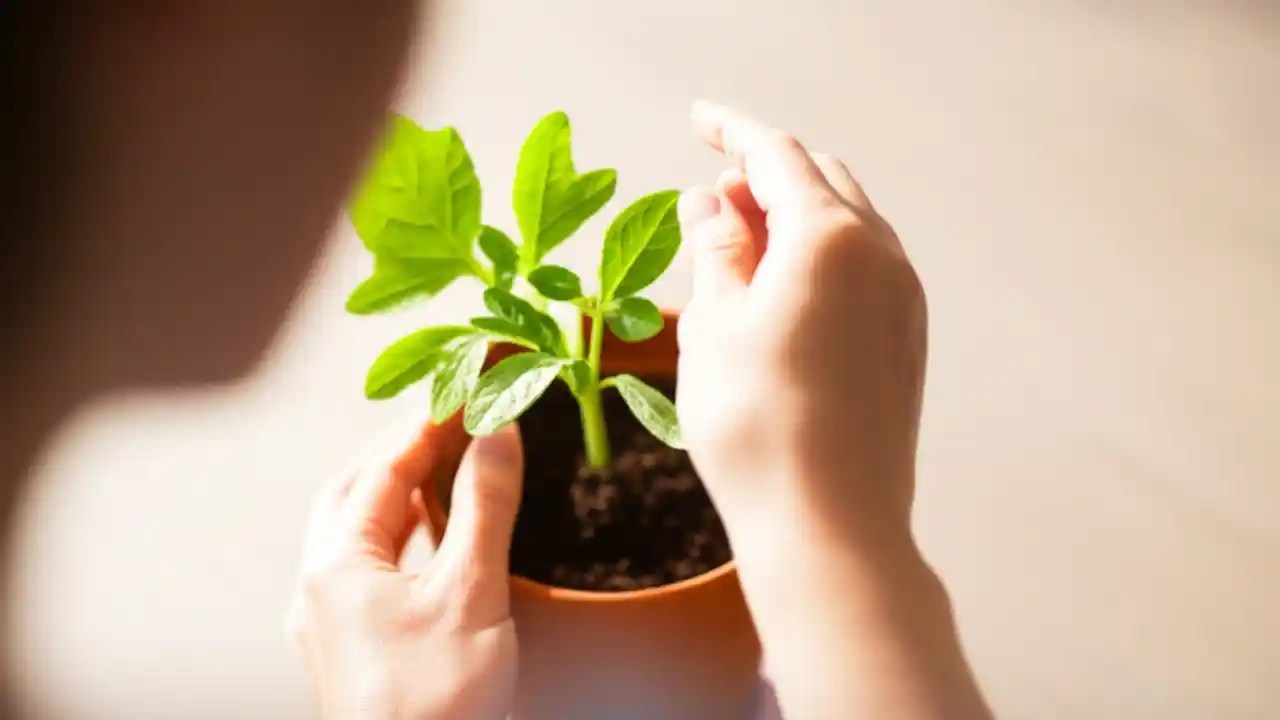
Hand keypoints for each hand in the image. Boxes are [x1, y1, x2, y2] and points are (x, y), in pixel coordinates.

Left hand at [285, 416, 522, 719]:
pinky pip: (374, 571)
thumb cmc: (435, 705)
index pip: (383, 468)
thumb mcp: (471, 592)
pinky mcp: (355, 648)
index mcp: (335, 565)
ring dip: (403, 494)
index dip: (428, 423)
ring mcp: (332, 621)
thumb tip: (496, 432)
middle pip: (357, 494)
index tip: (469, 390)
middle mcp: (321, 588)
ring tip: (448, 466)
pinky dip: (407, 538)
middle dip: (404, 452)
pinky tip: (438, 539)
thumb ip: (484, 506)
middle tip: (453, 419)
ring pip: (362, 534)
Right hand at [676, 101, 926, 543]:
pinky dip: (820, 257)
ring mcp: (904, 299)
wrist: (830, 525)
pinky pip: (865, 268)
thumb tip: (713, 200)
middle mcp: (882, 255)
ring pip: (849, 224)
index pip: (777, 155)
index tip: (699, 119)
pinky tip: (782, 293)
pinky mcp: (907, 341)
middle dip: (765, 174)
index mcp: (830, 236)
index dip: (732, 131)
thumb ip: (717, 247)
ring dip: (794, 217)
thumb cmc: (756, 424)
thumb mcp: (714, 324)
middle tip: (711, 198)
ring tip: (740, 248)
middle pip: (822, 180)